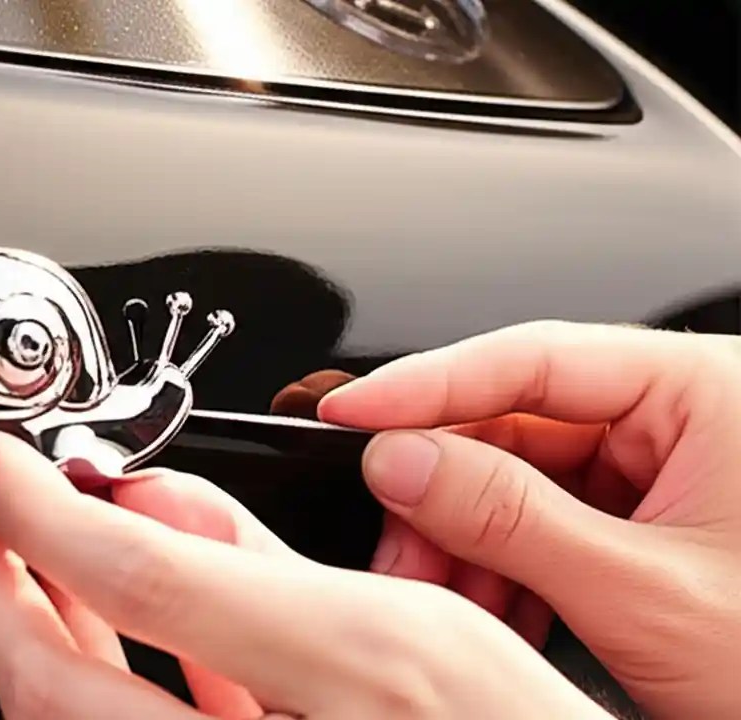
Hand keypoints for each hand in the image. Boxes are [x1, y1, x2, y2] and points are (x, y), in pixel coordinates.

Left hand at [0, 432, 609, 718]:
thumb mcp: (426, 620)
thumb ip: (276, 561)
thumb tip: (162, 500)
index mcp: (355, 677)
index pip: (144, 580)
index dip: (42, 514)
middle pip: (57, 689)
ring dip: (30, 632)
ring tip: (17, 558)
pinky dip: (101, 687)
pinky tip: (108, 644)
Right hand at [311, 321, 740, 718]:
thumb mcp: (642, 592)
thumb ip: (508, 517)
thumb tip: (401, 459)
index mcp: (707, 391)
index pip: (535, 358)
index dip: (426, 385)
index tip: (351, 414)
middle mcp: (684, 413)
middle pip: (518, 419)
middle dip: (444, 489)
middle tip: (397, 545)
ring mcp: (666, 464)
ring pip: (522, 474)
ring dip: (468, 537)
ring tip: (445, 595)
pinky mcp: (651, 513)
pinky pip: (548, 516)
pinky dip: (506, 563)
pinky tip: (491, 606)